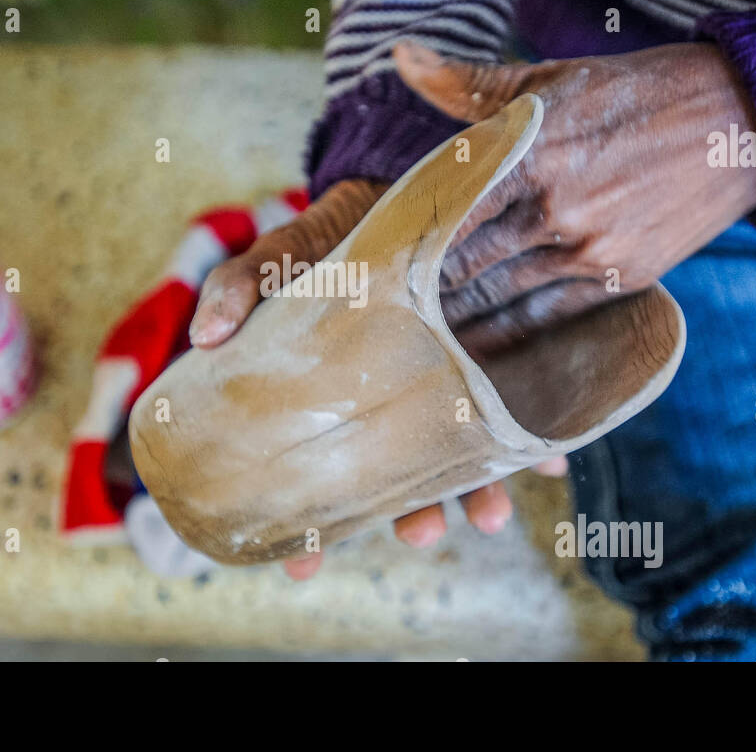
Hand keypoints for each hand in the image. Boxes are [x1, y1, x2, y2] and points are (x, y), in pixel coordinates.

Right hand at [188, 177, 566, 579]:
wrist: (401, 188)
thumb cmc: (335, 236)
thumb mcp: (283, 252)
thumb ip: (241, 284)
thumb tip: (206, 337)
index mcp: (336, 398)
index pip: (319, 475)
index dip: (310, 528)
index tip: (302, 565)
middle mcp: (393, 407)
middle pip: (401, 479)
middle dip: (412, 516)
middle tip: (418, 534)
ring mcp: (446, 391)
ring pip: (462, 460)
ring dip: (479, 495)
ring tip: (490, 517)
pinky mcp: (498, 364)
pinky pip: (521, 412)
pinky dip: (539, 444)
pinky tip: (549, 462)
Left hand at [393, 40, 755, 355]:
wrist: (746, 121)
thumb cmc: (639, 91)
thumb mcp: (554, 78)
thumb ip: (469, 83)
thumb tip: (401, 58)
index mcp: (532, 153)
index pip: (444, 212)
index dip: (402, 243)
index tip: (370, 261)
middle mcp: (556, 210)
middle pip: (461, 265)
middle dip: (417, 290)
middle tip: (377, 310)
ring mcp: (591, 252)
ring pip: (497, 299)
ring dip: (452, 320)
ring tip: (411, 336)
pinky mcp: (620, 280)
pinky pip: (544, 319)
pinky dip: (503, 336)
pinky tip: (472, 349)